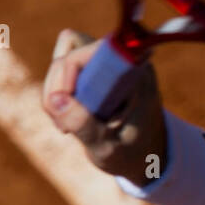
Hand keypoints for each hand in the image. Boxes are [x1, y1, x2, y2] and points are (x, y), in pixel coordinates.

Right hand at [41, 28, 166, 184]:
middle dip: (58, 87)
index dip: (67, 73)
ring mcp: (110, 61)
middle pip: (70, 48)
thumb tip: (55, 100)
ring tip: (66, 125)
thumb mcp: (109, 148)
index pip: (88, 48)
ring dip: (56, 91)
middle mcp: (123, 59)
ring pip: (64, 57)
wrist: (148, 157)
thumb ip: (84, 125)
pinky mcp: (99, 69)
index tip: (65, 105)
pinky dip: (59, 92)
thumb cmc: (133, 154)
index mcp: (135, 73)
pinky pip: (65, 69)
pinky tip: (69, 116)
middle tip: (64, 125)